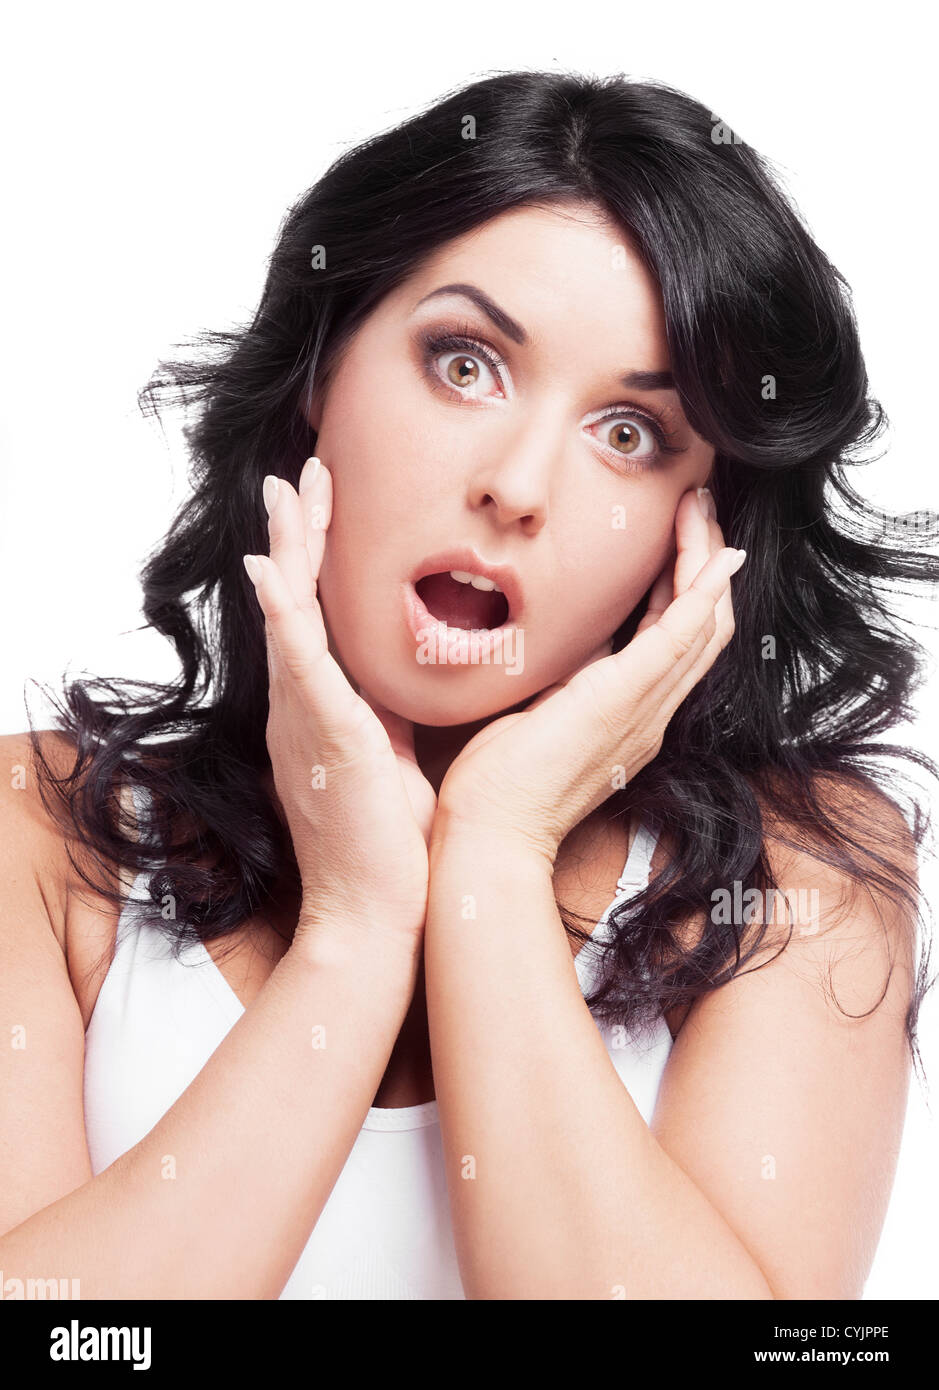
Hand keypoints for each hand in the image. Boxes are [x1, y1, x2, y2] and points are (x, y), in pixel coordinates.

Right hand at [244, 457, 435, 951]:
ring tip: (287, 490)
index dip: (318, 560)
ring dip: (288, 550)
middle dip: (298, 534)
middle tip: (301, 472)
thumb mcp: (390, 763)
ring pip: (291, 617)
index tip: (326, 504)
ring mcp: (304, 719)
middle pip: (295, 603)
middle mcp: (300, 707)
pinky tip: (268, 568)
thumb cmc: (385, 846)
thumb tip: (400, 680)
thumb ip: (385, 717)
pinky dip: (282, 612)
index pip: (317, 619)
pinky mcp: (323, 735)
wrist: (371, 914)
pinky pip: (297, 663)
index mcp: (321, 710)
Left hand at [433, 488, 742, 862]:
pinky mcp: (626, 698)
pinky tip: (714, 556)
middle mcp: (651, 712)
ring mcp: (646, 708)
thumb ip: (565, 677)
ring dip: (707, 560)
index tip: (676, 537)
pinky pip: (684, 635)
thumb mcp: (539, 712)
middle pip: (703, 626)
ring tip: (700, 509)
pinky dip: (703, 591)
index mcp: (630, 714)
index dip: (682, 583)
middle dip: (705, 560)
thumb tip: (567, 636)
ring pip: (704, 624)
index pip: (673, 638)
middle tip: (699, 507)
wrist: (492, 832)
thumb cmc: (501, 783)